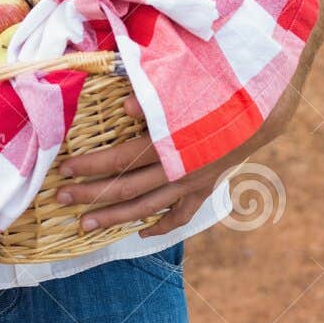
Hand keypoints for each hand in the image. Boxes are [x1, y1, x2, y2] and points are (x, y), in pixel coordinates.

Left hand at [52, 92, 287, 239]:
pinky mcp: (203, 189)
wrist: (263, 112)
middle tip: (60, 198)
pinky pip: (180, 215)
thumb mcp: (185, 91)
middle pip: (126, 188)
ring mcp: (191, 184)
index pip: (120, 159)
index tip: (64, 168)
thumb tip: (125, 108)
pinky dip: (161, 226)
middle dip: (91, 194)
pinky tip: (140, 232)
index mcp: (169, 145)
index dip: (91, 164)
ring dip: (115, 218)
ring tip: (85, 225)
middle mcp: (178, 171)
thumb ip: (153, 99)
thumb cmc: (216, 94)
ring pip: (147, 208)